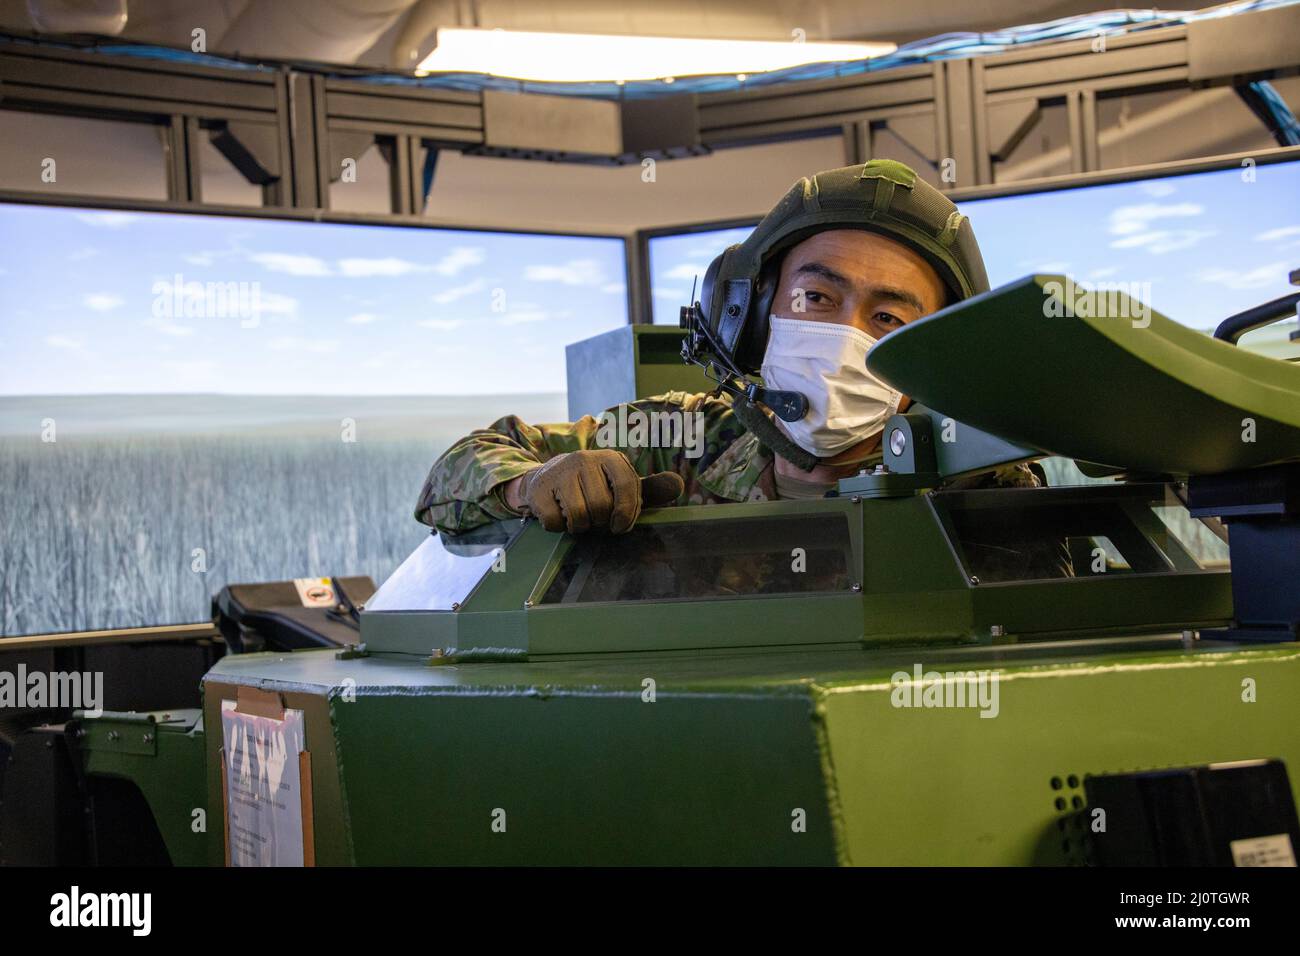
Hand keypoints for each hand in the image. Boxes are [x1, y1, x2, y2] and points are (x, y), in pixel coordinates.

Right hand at [504, 450, 683, 533]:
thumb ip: (650, 489)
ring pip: (578, 516)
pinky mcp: (539, 488)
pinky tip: (560, 514)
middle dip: (600, 522)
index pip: (627, 485)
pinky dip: (559, 527)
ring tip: (580, 517)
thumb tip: (678, 485)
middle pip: (601, 506)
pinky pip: (554, 521)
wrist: (549, 478)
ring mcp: (560, 471)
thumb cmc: (594, 486)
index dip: (626, 512)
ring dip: (581, 527)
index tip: (619, 526)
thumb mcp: (623, 485)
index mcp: (611, 458)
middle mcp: (584, 459)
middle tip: (595, 518)